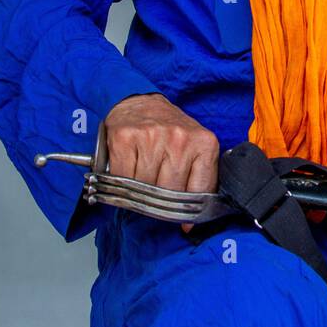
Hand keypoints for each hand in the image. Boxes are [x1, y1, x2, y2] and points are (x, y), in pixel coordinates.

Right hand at [104, 93, 219, 233]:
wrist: (141, 103)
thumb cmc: (170, 132)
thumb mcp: (195, 148)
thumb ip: (199, 179)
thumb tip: (190, 223)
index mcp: (204, 143)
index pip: (199, 192)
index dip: (189, 213)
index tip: (184, 222)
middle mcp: (179, 138)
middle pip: (169, 193)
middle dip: (161, 203)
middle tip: (156, 198)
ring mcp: (151, 136)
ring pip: (145, 188)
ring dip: (140, 192)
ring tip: (142, 180)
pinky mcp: (125, 137)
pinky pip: (122, 177)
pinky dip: (122, 182)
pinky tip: (128, 171)